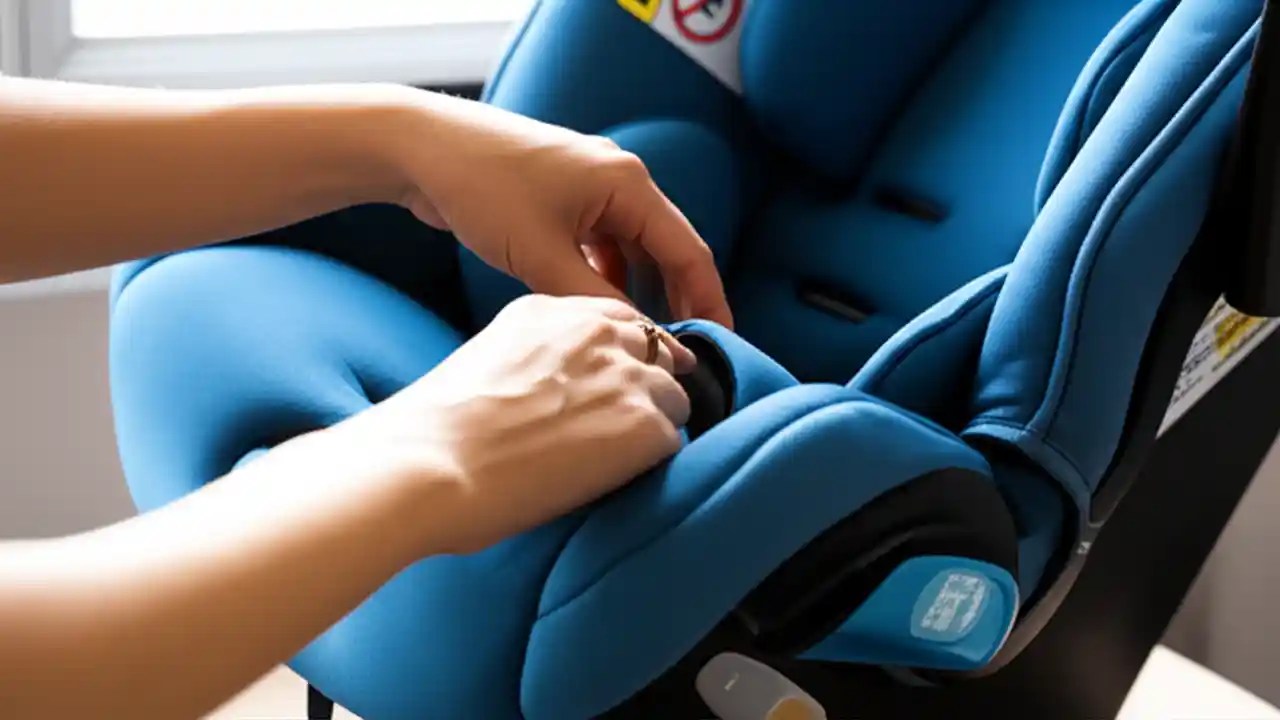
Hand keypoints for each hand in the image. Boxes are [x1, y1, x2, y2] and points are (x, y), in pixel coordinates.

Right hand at [318, 294, 694, 554]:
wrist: (431, 464)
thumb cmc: (437, 430)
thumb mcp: (486, 357)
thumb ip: (533, 356)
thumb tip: (556, 387)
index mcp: (550, 311)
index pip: (616, 319)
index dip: (622, 354)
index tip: (617, 382)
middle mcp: (595, 332)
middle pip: (654, 351)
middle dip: (644, 384)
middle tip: (619, 427)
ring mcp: (626, 375)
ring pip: (672, 395)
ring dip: (652, 424)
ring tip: (615, 460)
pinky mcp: (645, 424)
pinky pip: (670, 439)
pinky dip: (649, 462)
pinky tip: (614, 479)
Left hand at [384, 91, 733, 328]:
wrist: (422, 148)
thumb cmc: (483, 189)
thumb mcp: (542, 256)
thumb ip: (595, 302)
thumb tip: (637, 340)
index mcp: (627, 184)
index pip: (687, 251)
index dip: (708, 301)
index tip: (721, 343)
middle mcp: (619, 180)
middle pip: (666, 250)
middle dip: (678, 300)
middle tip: (686, 351)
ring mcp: (590, 188)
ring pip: (633, 249)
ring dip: (640, 291)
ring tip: (644, 338)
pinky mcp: (563, 198)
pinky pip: (601, 244)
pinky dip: (607, 277)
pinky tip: (599, 307)